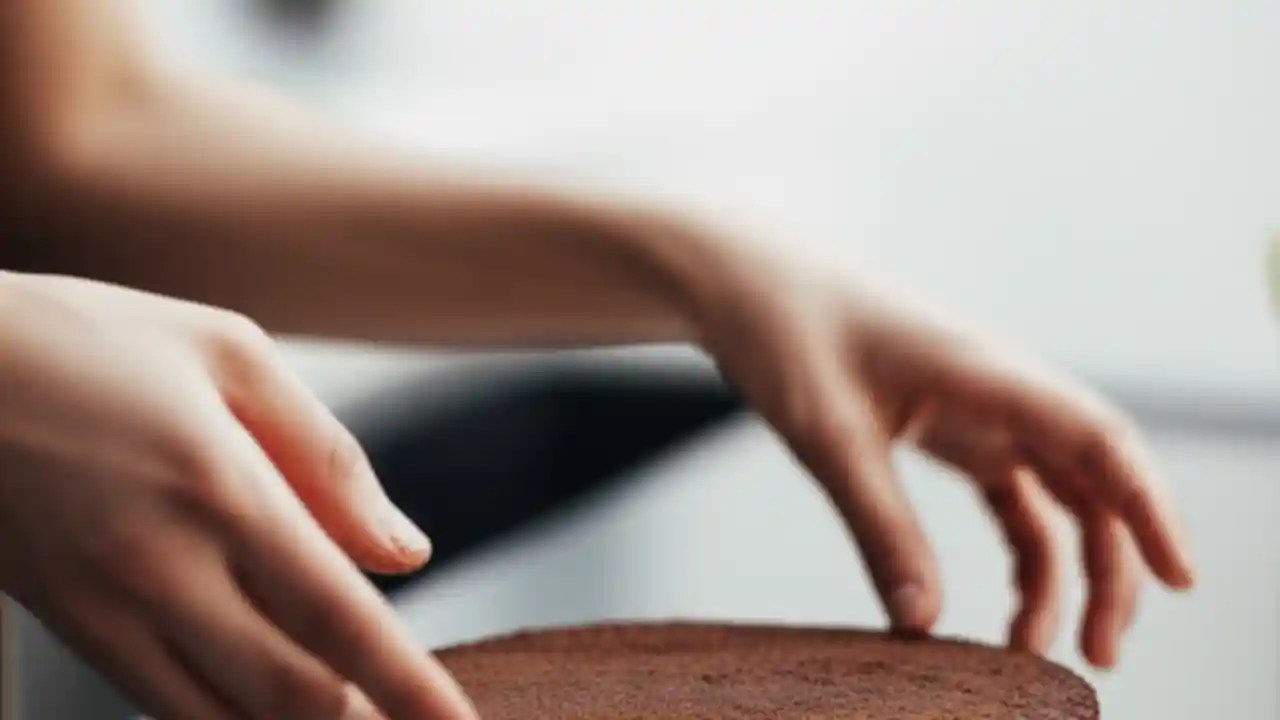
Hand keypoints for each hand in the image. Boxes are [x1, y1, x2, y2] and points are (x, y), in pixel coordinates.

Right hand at [0, 273, 476, 719]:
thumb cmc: (89, 341)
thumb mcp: (228, 354)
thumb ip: (329, 459)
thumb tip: (404, 552)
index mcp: (222, 490)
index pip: (340, 620)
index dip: (411, 689)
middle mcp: (162, 568)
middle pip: (292, 697)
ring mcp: (105, 609)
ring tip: (353, 712)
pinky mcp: (69, 626)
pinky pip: (163, 705)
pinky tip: (268, 700)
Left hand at [688, 243, 1195, 667]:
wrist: (743, 281)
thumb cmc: (785, 332)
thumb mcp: (830, 436)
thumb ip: (880, 526)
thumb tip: (924, 622)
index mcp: (986, 372)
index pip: (1100, 440)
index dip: (1152, 510)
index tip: (1181, 579)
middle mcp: (1000, 387)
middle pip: (1094, 479)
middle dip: (1111, 567)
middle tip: (1098, 653)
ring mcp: (979, 405)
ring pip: (1057, 492)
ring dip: (1065, 568)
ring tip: (1036, 646)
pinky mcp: (949, 422)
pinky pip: (1011, 490)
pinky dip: (1022, 547)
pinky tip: (1008, 599)